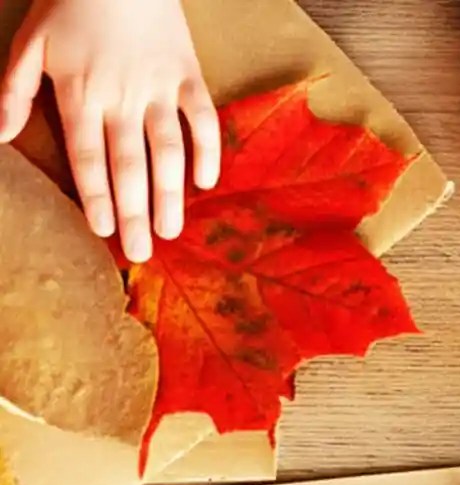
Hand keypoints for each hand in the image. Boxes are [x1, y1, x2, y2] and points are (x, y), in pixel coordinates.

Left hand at [0, 0, 219, 262]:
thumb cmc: (71, 5)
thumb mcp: (30, 42)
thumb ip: (13, 91)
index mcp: (80, 93)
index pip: (89, 157)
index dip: (96, 196)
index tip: (102, 231)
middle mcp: (123, 97)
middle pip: (130, 164)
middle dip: (135, 211)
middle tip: (142, 252)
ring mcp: (160, 87)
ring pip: (168, 149)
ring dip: (170, 193)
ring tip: (172, 229)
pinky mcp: (188, 75)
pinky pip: (202, 118)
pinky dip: (207, 150)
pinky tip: (204, 181)